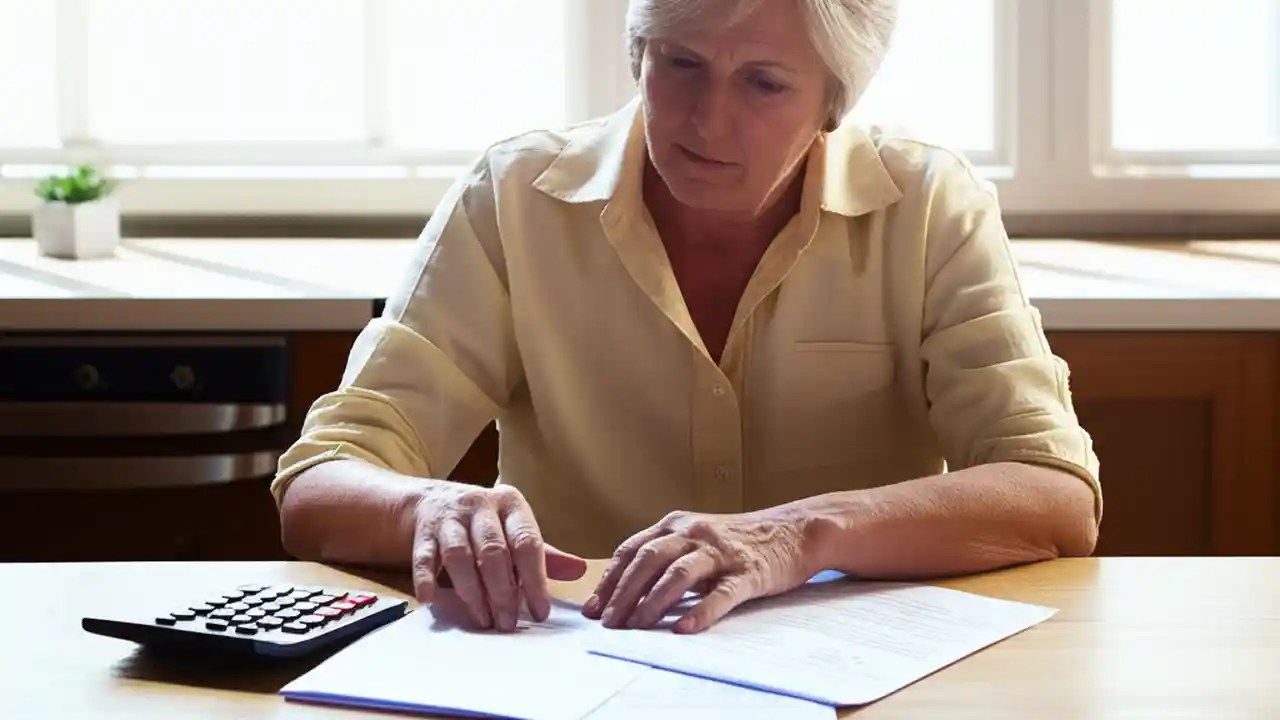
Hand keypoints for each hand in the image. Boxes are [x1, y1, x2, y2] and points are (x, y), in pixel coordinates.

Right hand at [411, 483, 585, 631]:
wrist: (431, 502)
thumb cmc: (484, 524)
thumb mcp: (515, 530)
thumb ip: (543, 554)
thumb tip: (580, 570)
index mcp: (511, 505)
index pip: (527, 543)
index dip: (535, 580)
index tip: (540, 612)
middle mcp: (480, 505)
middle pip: (493, 551)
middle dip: (502, 591)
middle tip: (508, 623)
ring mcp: (449, 517)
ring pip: (460, 555)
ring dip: (472, 592)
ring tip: (483, 620)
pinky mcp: (422, 531)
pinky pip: (424, 556)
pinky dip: (427, 578)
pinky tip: (432, 600)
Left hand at [581, 509, 817, 632]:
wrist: (796, 530)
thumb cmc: (741, 541)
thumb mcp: (697, 538)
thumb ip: (667, 556)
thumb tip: (627, 590)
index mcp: (677, 525)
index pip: (632, 550)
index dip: (610, 579)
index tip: (593, 607)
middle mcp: (694, 533)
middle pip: (648, 560)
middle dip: (623, 593)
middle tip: (609, 623)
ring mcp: (721, 551)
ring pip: (678, 574)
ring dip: (652, 602)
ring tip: (636, 627)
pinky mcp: (748, 572)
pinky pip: (720, 594)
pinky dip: (700, 612)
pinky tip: (683, 629)